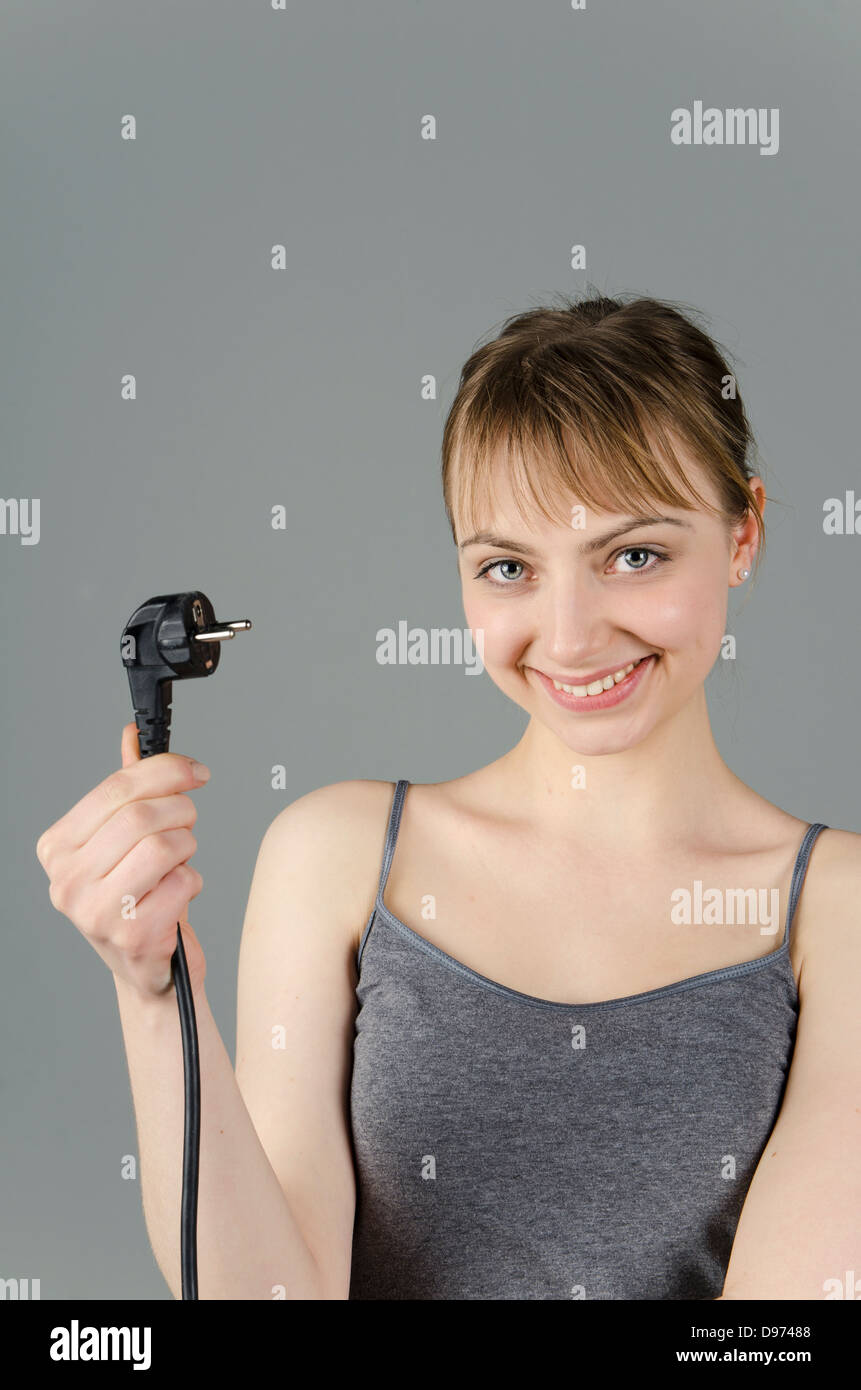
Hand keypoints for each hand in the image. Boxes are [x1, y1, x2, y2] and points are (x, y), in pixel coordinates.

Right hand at [36, 722, 208, 999]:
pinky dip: (193, 882)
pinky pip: (183, 883)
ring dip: (188, 847)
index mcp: (58, 847)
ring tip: (181, 862)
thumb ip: (128, 788)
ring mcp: (94, 912)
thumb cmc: (138, 897)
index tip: (196, 771)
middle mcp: (66, 880)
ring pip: (164, 846)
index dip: (165, 770)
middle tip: (189, 822)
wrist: (149, 969)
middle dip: (181, 811)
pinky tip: (179, 895)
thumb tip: (133, 735)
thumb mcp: (125, 841)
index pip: (117, 787)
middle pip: (142, 815)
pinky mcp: (131, 937)